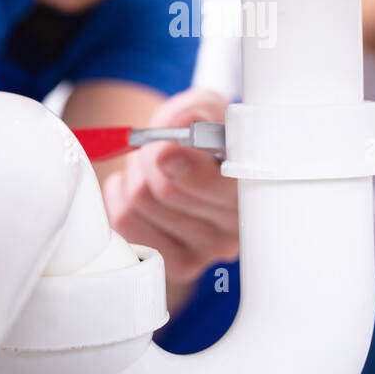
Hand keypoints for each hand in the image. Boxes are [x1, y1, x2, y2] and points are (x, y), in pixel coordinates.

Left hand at [102, 88, 239, 284]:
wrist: (192, 163)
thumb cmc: (207, 134)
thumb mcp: (208, 109)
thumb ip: (197, 113)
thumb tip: (177, 127)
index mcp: (255, 186)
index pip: (222, 187)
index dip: (189, 170)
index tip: (165, 150)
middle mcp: (237, 227)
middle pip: (169, 190)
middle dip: (153, 155)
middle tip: (160, 145)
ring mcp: (207, 252)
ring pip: (141, 202)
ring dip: (136, 173)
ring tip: (154, 167)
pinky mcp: (177, 265)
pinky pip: (125, 222)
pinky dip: (119, 195)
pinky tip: (139, 188)